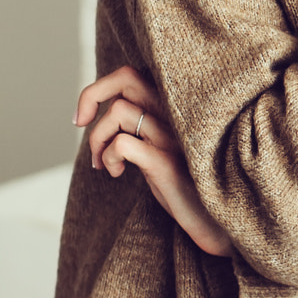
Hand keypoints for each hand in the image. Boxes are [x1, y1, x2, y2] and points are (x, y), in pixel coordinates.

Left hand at [74, 65, 234, 258]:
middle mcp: (178, 115)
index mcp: (177, 108)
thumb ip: (144, 124)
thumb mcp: (164, 147)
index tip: (84, 116)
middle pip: (126, 78)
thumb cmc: (187, 185)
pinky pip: (122, 143)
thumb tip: (103, 113)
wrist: (218, 223)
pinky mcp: (167, 162)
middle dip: (91, 96)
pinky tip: (118, 172)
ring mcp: (174, 137)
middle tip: (80, 123)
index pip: (132, 74)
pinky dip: (108, 156)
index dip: (100, 87)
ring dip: (97, 139)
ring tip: (103, 163)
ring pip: (119, 112)